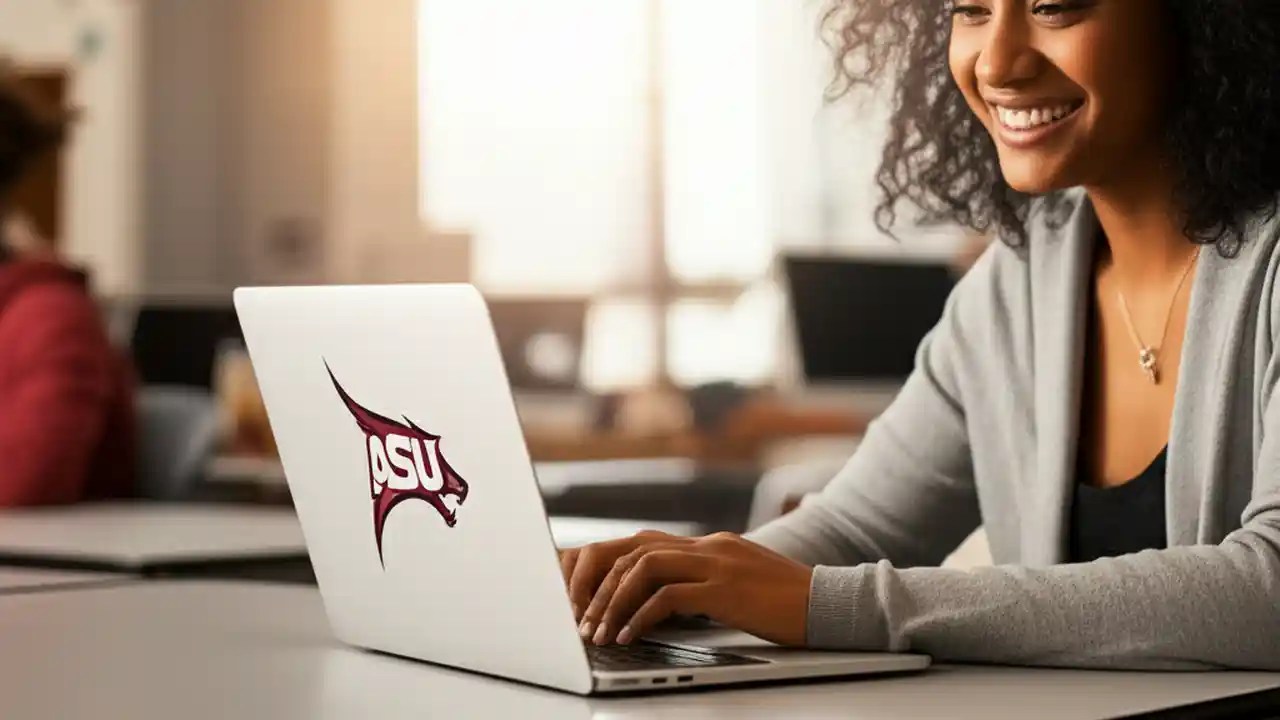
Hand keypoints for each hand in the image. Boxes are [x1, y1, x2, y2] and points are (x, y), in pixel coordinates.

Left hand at [569, 532, 812, 647]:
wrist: (831, 603)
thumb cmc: (788, 602)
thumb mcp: (740, 583)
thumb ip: (705, 583)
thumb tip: (665, 602)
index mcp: (710, 544)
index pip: (642, 543)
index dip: (608, 567)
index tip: (588, 596)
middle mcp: (709, 547)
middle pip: (633, 550)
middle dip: (599, 584)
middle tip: (581, 617)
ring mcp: (717, 564)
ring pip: (643, 569)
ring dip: (613, 601)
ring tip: (598, 631)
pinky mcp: (725, 589)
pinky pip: (668, 597)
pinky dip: (641, 616)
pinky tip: (630, 636)